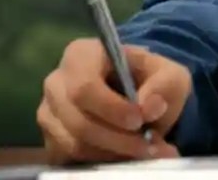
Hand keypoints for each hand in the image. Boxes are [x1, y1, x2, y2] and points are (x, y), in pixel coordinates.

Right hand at [37, 38, 191, 164]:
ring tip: (147, 152)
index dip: (111, 108)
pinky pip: (70, 158)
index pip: (84, 87)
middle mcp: (56, 84)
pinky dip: (102, 161)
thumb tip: (151, 108)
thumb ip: (163, 86)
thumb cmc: (149, 77)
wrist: (140, 93)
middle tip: (150, 146)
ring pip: (74, 144)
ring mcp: (49, 114)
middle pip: (79, 121)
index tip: (139, 120)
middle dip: (118, 139)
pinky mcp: (51, 140)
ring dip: (114, 153)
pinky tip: (128, 157)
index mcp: (80, 56)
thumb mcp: (168, 73)